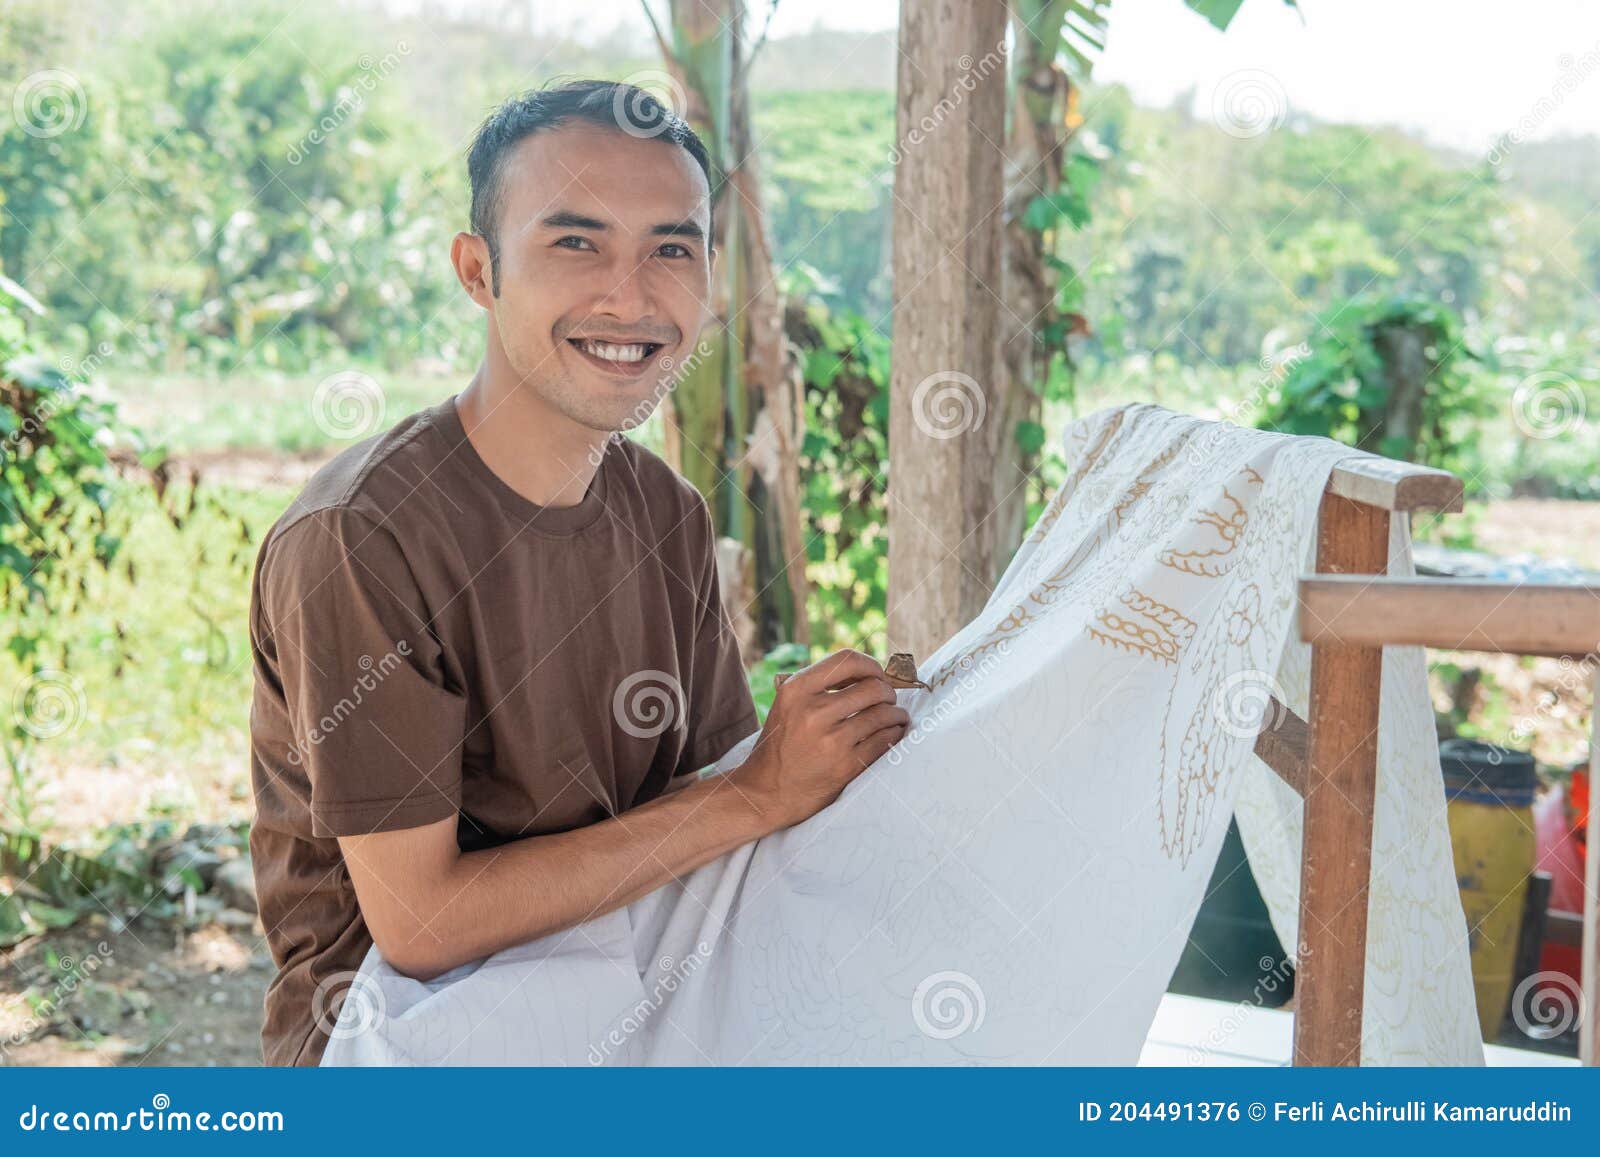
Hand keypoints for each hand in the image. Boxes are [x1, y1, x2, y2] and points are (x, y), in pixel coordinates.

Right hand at [731, 649, 909, 830]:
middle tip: (888, 699)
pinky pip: (885, 739)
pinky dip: (895, 733)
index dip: (871, 665)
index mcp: (796, 690)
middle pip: (872, 687)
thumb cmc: (781, 745)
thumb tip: (869, 673)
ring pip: (883, 714)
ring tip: (896, 716)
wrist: (766, 791)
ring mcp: (831, 740)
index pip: (847, 660)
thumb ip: (819, 687)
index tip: (877, 675)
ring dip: (896, 713)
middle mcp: (813, 712)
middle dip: (888, 692)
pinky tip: (893, 732)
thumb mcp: (788, 705)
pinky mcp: (846, 766)